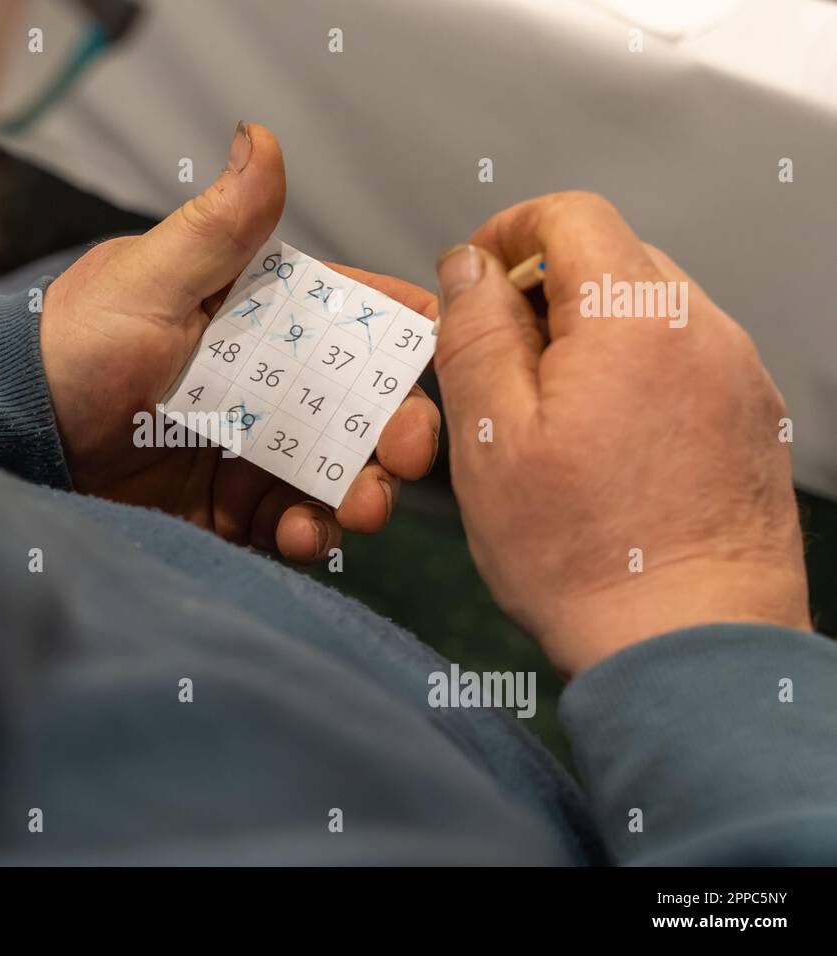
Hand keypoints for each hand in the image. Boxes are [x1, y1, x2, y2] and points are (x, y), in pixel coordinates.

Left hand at [40, 124, 440, 561]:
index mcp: (258, 320)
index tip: (437, 357)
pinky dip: (308, 534)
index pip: (351, 320)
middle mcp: (265, 384)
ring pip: (336, 472)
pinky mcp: (226, 508)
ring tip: (356, 508)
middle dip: (398, 430)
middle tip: (405, 453)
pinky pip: (287, 525)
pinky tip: (302, 536)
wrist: (15, 440)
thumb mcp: (147, 281)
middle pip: (361, 408)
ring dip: (363, 491)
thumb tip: (261, 137)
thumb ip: (217, 226)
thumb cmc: (72, 345)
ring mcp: (249, 448)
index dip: (403, 338)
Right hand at [433, 191, 810, 676]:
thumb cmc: (582, 552)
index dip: (511, 231)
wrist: (688, 642)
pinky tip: (604, 444)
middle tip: (498, 360)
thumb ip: (475, 331)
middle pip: (614, 257)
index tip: (478, 275)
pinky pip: (683, 360)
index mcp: (633, 317)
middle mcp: (701, 329)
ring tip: (549, 414)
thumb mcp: (491, 435)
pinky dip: (634, 372)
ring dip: (591, 333)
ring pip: (650, 310)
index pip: (572, 214)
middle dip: (546, 288)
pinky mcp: (754, 417)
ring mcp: (737, 373)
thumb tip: (471, 266)